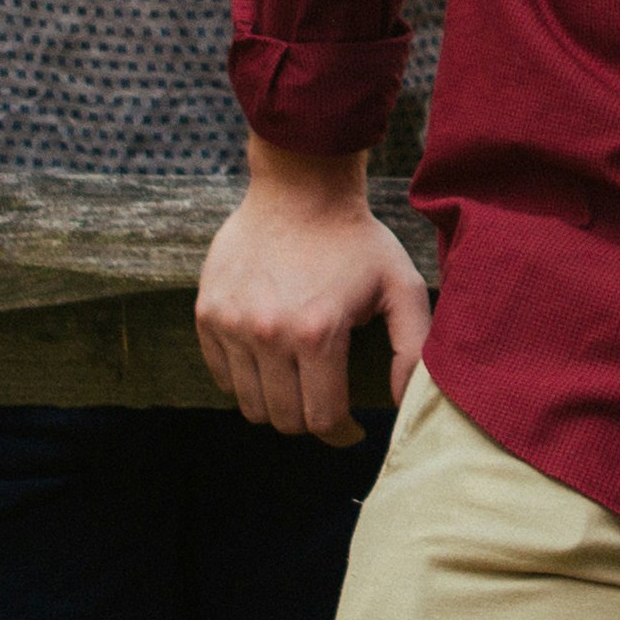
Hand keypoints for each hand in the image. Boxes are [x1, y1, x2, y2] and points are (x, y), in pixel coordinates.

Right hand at [196, 147, 426, 445]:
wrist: (300, 187)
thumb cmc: (356, 239)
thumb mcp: (402, 286)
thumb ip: (412, 349)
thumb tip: (404, 403)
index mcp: (317, 333)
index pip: (321, 419)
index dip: (340, 432)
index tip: (350, 427)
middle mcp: (268, 333)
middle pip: (283, 419)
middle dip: (308, 420)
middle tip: (324, 401)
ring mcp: (231, 323)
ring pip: (249, 403)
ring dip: (276, 402)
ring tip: (298, 381)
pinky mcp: (207, 312)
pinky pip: (222, 374)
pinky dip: (245, 378)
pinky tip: (269, 359)